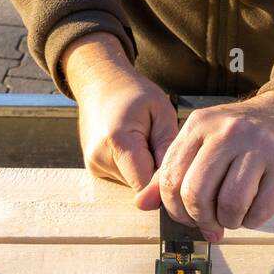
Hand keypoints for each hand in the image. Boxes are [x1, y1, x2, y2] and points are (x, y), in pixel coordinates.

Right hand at [63, 33, 177, 190]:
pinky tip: (134, 148)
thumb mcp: (162, 111)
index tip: (179, 172)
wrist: (100, 83)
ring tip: (145, 143)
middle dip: (157, 175)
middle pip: (141, 187)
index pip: (146, 184)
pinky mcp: (93, 169)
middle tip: (159, 145)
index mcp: (117, 140)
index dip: (167, 184)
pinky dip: (135, 170)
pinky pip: (124, 180)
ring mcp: (93, 165)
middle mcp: (99, 158)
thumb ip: (167, 149)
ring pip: (134, 185)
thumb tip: (167, 189)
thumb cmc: (135, 94)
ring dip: (146, 171)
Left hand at [133, 91, 273, 240]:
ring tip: (233, 216)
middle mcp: (227, 132)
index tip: (187, 218)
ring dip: (229, 222)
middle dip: (201, 219)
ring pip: (229, 205)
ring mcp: (258, 148)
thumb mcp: (204, 141)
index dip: (174, 209)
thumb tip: (142, 203)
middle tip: (211, 224)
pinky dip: (253, 221)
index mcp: (200, 125)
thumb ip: (173, 171)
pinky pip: (259, 211)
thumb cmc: (244, 136)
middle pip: (196, 194)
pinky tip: (254, 210)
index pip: (170, 178)